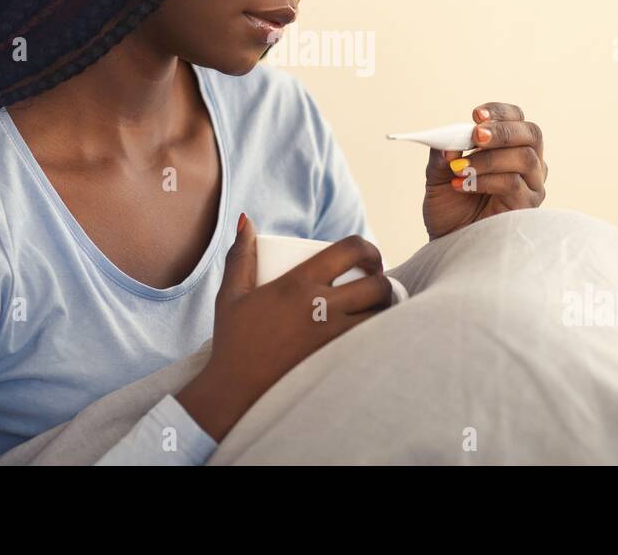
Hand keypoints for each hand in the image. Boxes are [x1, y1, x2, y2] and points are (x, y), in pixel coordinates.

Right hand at [175, 213, 394, 441]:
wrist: (234, 394)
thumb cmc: (233, 343)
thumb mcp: (231, 295)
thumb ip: (240, 255)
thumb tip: (246, 221)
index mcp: (299, 284)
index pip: (350, 250)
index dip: (368, 248)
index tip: (367, 257)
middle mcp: (321, 308)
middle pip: (377, 284)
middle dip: (383, 279)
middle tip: (375, 283)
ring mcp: (333, 338)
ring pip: (382, 316)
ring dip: (386, 309)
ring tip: (377, 309)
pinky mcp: (339, 363)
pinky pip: (375, 344)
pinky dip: (382, 336)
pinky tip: (380, 336)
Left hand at [422, 102, 546, 240]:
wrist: (447, 244)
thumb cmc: (449, 208)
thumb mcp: (439, 175)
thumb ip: (443, 153)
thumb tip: (449, 138)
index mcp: (511, 149)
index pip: (517, 120)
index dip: (500, 113)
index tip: (475, 114)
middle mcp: (529, 165)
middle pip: (532, 134)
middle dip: (503, 131)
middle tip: (476, 135)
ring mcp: (532, 187)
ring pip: (525, 158)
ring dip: (489, 158)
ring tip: (460, 167)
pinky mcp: (528, 208)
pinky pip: (514, 184)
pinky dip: (485, 180)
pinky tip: (463, 185)